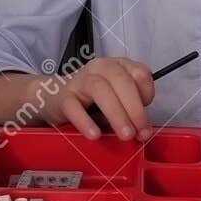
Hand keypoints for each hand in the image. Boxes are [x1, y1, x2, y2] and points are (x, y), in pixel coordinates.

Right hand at [34, 57, 156, 140]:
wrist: (52, 97)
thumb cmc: (90, 100)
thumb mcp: (115, 100)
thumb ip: (129, 109)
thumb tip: (142, 130)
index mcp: (117, 66)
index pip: (140, 73)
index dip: (147, 93)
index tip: (146, 115)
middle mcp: (100, 67)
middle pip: (121, 80)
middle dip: (135, 109)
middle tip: (141, 133)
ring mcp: (80, 80)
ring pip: (100, 89)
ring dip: (116, 114)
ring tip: (125, 135)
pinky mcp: (62, 96)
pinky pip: (74, 106)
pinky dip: (85, 121)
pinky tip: (95, 135)